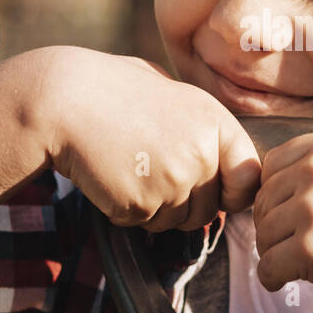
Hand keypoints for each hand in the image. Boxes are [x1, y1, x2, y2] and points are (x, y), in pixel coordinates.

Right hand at [39, 47, 261, 231]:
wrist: (64, 101)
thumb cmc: (115, 91)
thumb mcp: (172, 93)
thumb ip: (203, 129)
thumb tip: (230, 166)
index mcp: (215, 123)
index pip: (249, 179)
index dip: (235, 193)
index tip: (221, 193)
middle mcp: (201, 155)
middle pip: (209, 210)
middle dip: (185, 204)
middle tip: (152, 171)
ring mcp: (172, 182)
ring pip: (175, 222)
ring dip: (155, 208)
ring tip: (129, 167)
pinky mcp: (141, 204)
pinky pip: (143, 222)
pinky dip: (126, 209)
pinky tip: (110, 175)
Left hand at [250, 129, 312, 303]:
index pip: (274, 164)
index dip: (277, 191)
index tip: (289, 212)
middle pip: (265, 199)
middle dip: (273, 223)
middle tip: (290, 243)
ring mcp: (310, 208)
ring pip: (263, 234)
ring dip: (274, 251)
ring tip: (294, 264)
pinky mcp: (309, 248)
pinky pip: (268, 266)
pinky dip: (272, 278)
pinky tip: (284, 282)